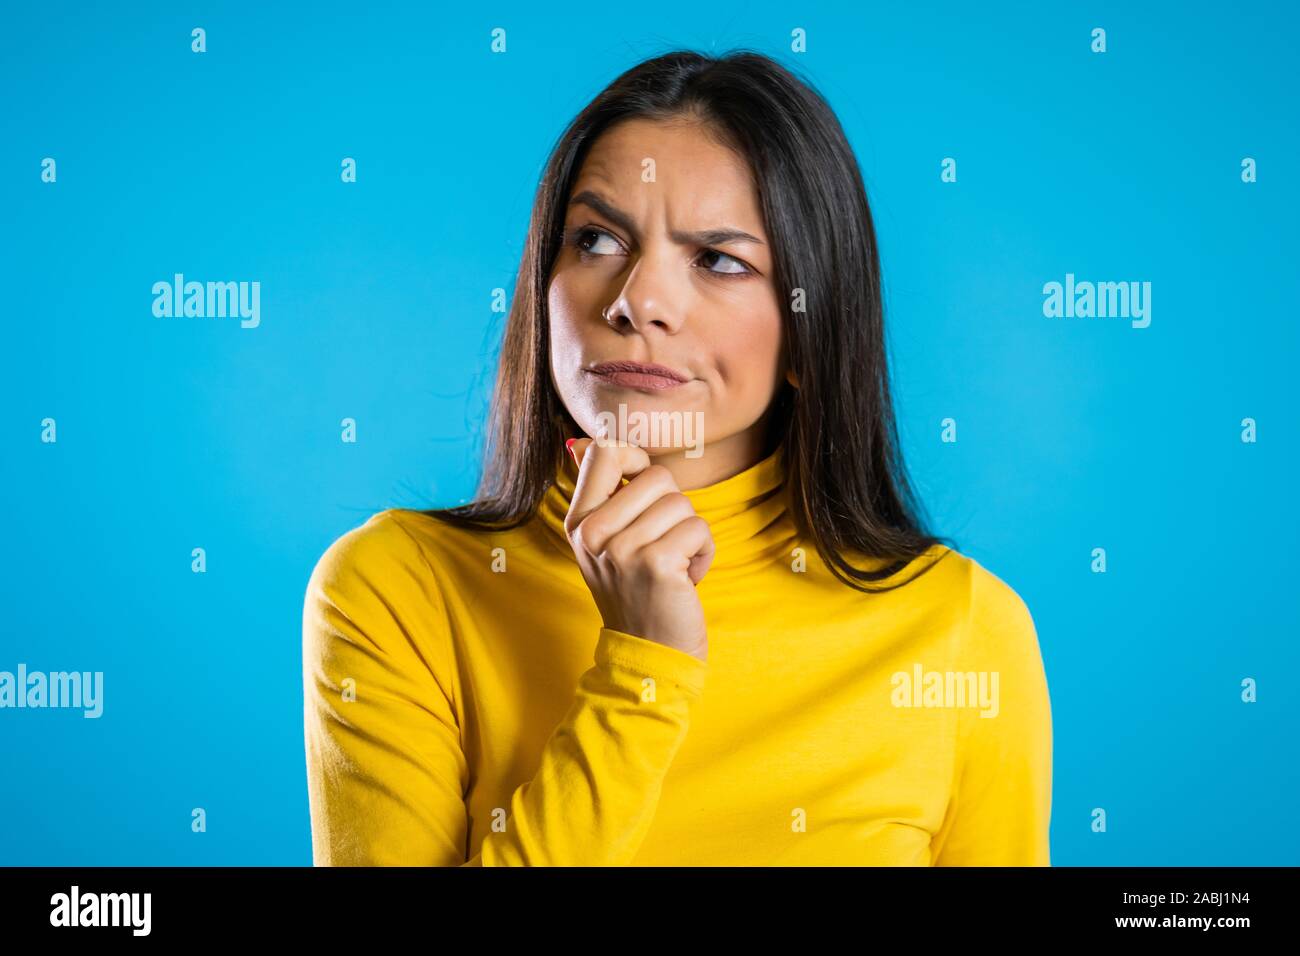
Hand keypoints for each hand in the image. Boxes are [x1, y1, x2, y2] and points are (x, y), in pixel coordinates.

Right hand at [563, 435, 713, 661]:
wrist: (648, 654)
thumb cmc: (636, 592)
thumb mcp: (604, 543)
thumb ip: (598, 492)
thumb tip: (580, 441)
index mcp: (578, 521)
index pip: (605, 450)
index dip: (638, 461)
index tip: (645, 493)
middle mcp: (593, 533)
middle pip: (657, 476)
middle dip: (673, 509)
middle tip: (661, 546)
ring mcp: (622, 548)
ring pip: (682, 503)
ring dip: (691, 535)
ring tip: (674, 566)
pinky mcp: (656, 563)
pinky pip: (699, 528)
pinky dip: (704, 553)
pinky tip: (687, 579)